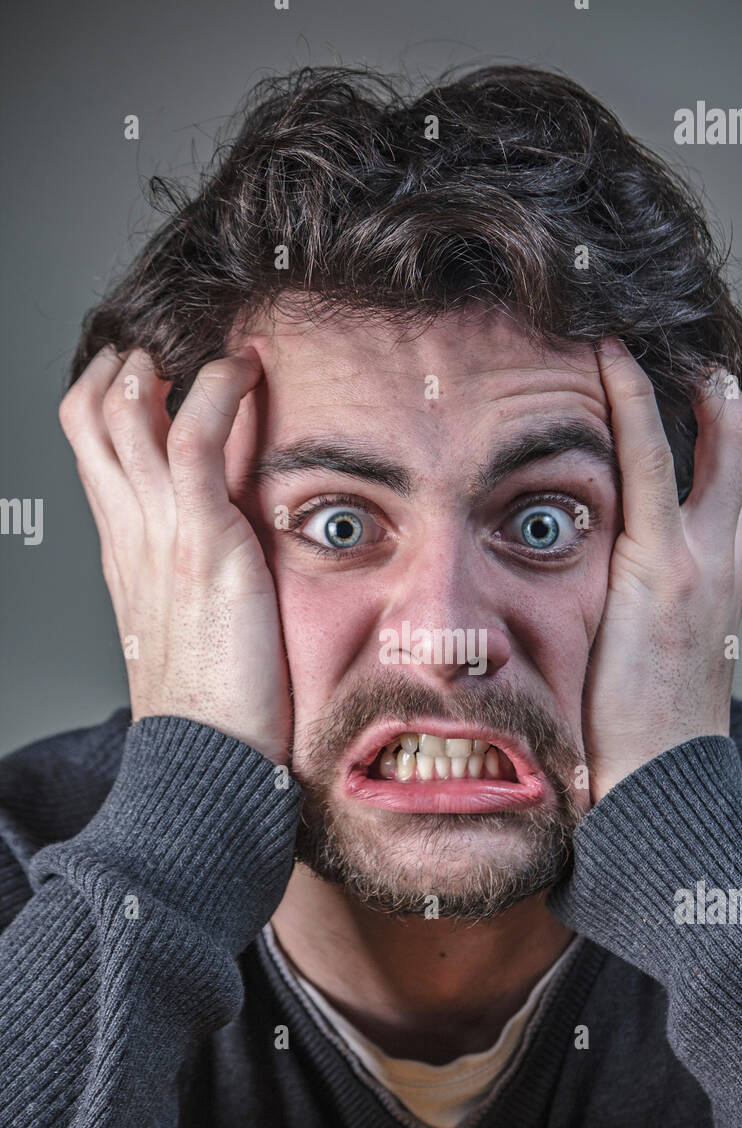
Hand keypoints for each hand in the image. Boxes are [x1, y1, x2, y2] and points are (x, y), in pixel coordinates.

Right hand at [58, 345, 292, 764]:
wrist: (205, 755)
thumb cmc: (210, 706)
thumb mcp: (186, 626)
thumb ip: (192, 578)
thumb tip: (221, 559)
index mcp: (121, 553)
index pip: (92, 452)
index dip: (108, 399)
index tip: (147, 377)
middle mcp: (127, 533)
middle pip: (90, 418)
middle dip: (122, 366)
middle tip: (169, 352)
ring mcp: (157, 532)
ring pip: (125, 411)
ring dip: (163, 365)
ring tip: (217, 354)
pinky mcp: (202, 539)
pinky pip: (194, 436)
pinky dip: (216, 390)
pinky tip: (246, 372)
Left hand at [582, 338, 741, 803]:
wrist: (663, 785)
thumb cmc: (651, 732)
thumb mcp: (669, 657)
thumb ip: (660, 611)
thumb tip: (626, 594)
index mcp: (731, 577)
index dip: (737, 418)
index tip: (702, 382)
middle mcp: (730, 558)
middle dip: (729, 387)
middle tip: (682, 350)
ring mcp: (704, 559)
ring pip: (731, 436)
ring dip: (695, 381)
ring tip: (639, 341)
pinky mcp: (661, 566)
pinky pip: (651, 459)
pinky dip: (631, 400)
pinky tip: (606, 360)